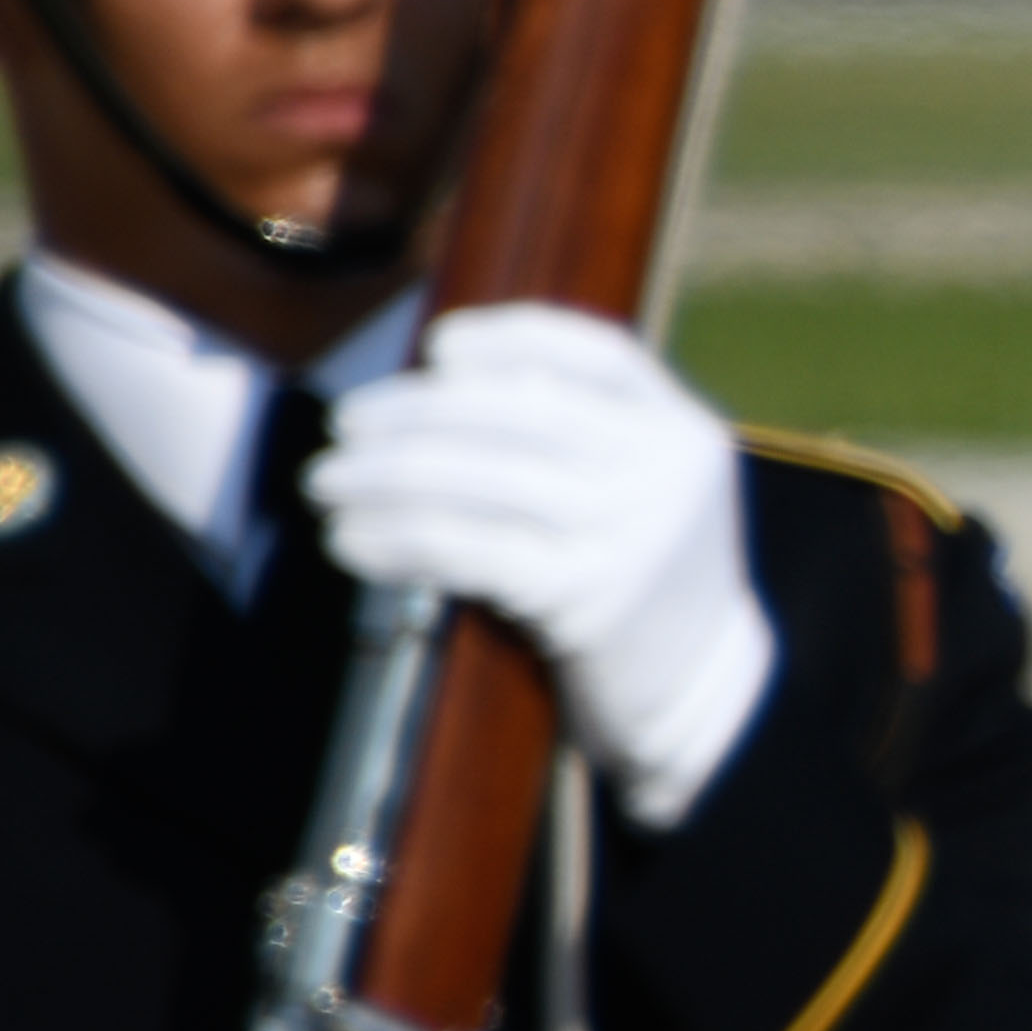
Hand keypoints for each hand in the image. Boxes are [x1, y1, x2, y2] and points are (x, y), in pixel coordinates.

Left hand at [307, 305, 776, 826]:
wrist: (705, 693)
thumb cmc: (650, 582)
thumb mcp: (650, 490)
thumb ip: (586, 438)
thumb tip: (443, 390)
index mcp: (683, 431)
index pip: (598, 353)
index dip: (511, 337)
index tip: (437, 346)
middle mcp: (663, 471)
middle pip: (519, 410)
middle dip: (414, 412)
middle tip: (345, 425)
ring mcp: (629, 534)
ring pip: (479, 477)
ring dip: (382, 477)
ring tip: (326, 484)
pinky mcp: (585, 598)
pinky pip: (465, 549)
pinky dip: (395, 541)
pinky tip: (352, 540)